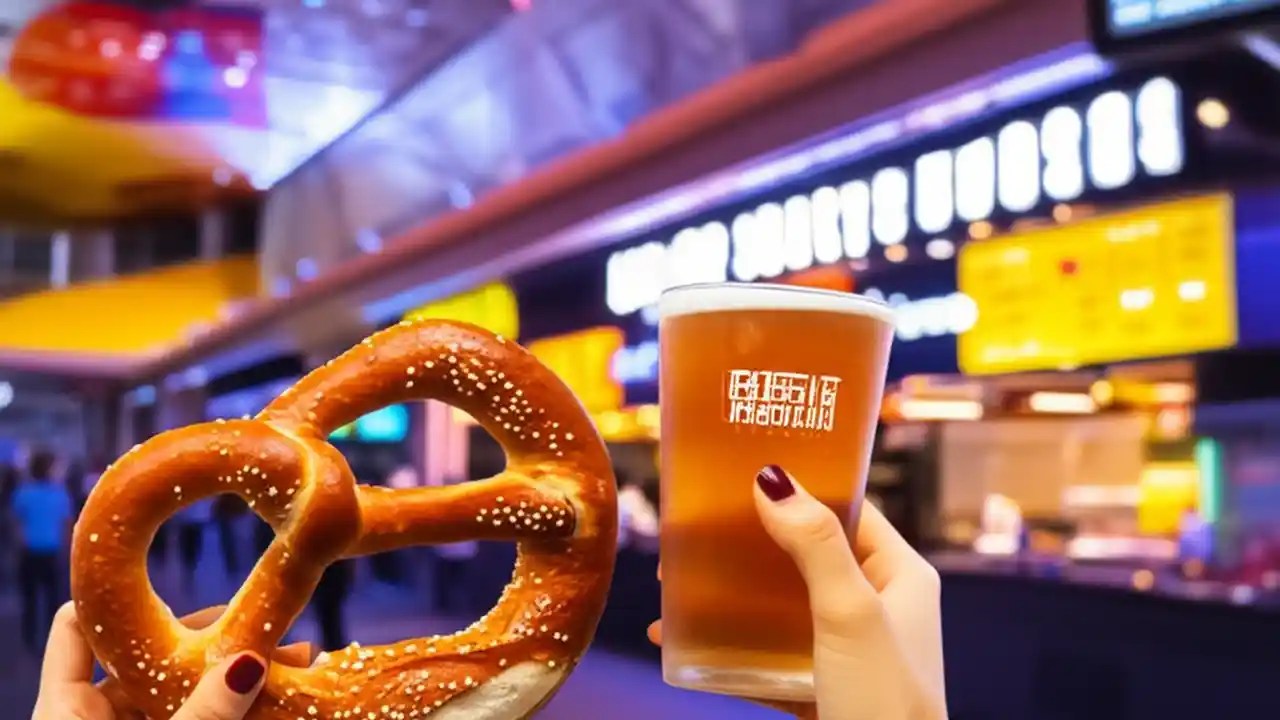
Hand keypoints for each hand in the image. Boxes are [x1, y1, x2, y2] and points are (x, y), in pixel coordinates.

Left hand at [34, 603, 313, 719]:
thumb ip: (205, 717)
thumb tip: (247, 661)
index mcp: (65, 713)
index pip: (78, 629)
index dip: (122, 599)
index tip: (179, 581)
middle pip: (152, 661)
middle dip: (219, 645)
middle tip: (282, 639)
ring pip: (186, 698)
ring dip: (239, 683)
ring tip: (303, 670)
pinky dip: (237, 715)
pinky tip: (284, 708)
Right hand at [649, 465, 946, 719]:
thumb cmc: (885, 702)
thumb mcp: (849, 613)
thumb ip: (816, 544)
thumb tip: (773, 479)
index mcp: (901, 576)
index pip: (849, 511)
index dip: (803, 489)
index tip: (746, 470)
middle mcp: (877, 607)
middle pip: (805, 555)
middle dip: (749, 544)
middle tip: (696, 528)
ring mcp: (847, 650)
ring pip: (780, 606)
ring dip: (731, 594)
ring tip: (677, 582)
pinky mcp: (819, 688)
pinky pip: (767, 655)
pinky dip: (728, 646)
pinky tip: (680, 640)